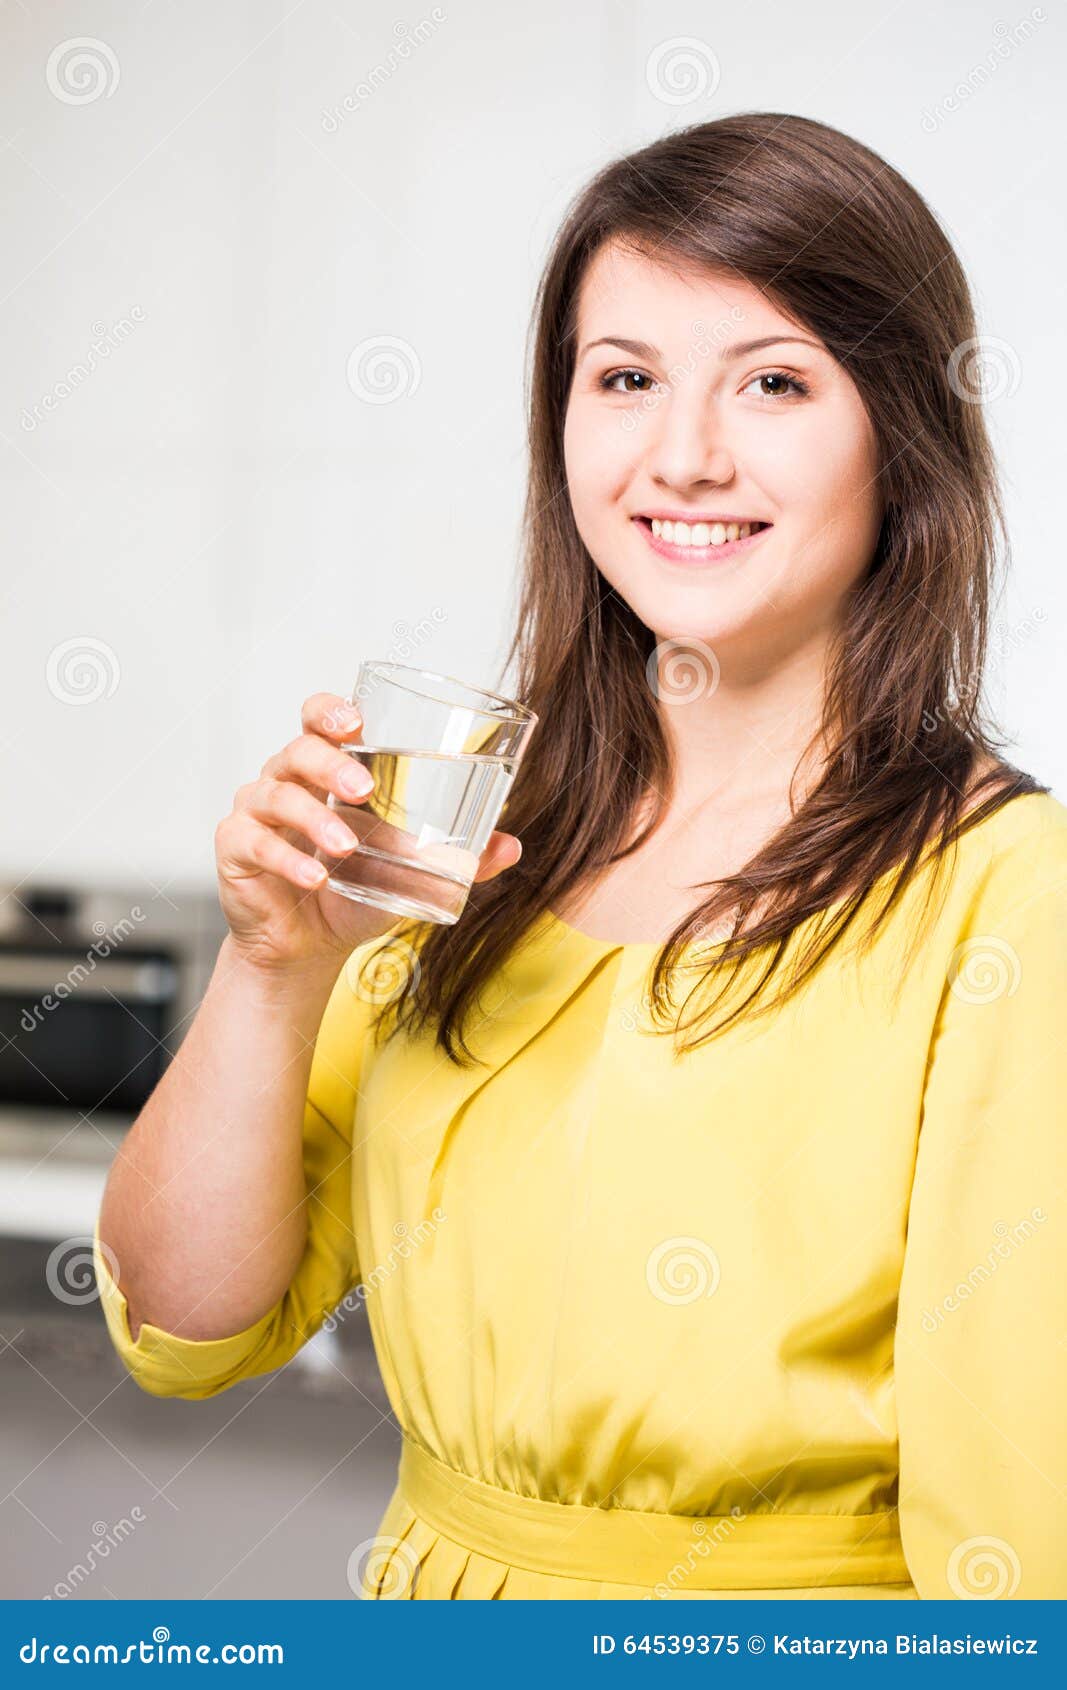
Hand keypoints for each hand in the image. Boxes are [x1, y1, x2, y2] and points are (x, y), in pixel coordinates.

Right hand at [215, 691, 522, 978]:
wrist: (307, 949)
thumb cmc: (354, 893)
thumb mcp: (408, 873)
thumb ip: (459, 858)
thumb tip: (511, 847)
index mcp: (325, 772)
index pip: (319, 719)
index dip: (331, 710)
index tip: (355, 722)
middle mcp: (286, 782)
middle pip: (298, 750)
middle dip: (331, 765)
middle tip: (364, 790)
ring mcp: (256, 814)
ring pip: (276, 794)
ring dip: (315, 820)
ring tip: (347, 847)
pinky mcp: (236, 850)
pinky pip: (255, 843)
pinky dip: (286, 859)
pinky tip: (314, 877)